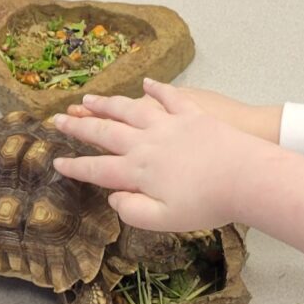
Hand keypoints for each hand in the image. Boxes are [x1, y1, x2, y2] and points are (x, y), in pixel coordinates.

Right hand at [51, 80, 268, 233]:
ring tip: (88, 99)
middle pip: (105, 132)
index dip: (76, 167)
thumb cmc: (208, 204)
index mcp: (138, 171)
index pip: (98, 169)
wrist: (245, 177)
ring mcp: (168, 125)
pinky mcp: (191, 115)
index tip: (57, 163)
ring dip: (106, 104)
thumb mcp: (165, 220)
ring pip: (129, 110)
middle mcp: (146, 143)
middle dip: (79, 127)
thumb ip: (134, 212)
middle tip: (58, 120)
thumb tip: (113, 199)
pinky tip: (146, 83)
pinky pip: (169, 98)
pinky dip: (157, 89)